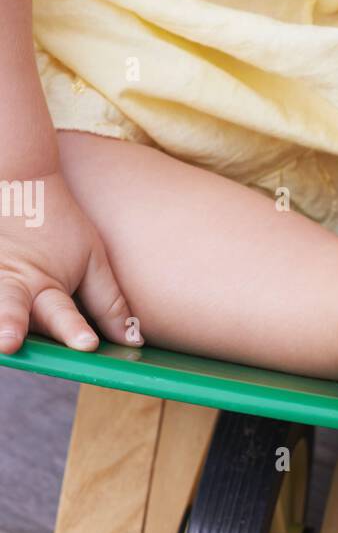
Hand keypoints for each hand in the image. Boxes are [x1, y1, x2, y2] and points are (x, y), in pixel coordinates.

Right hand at [0, 169, 141, 353]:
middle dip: (11, 324)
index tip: (88, 344)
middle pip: (12, 307)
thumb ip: (108, 304)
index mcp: (44, 283)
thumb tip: (131, 340)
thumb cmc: (61, 228)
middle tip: (10, 343)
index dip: (74, 330)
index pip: (62, 313)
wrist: (22, 187)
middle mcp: (12, 283)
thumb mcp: (93, 261)